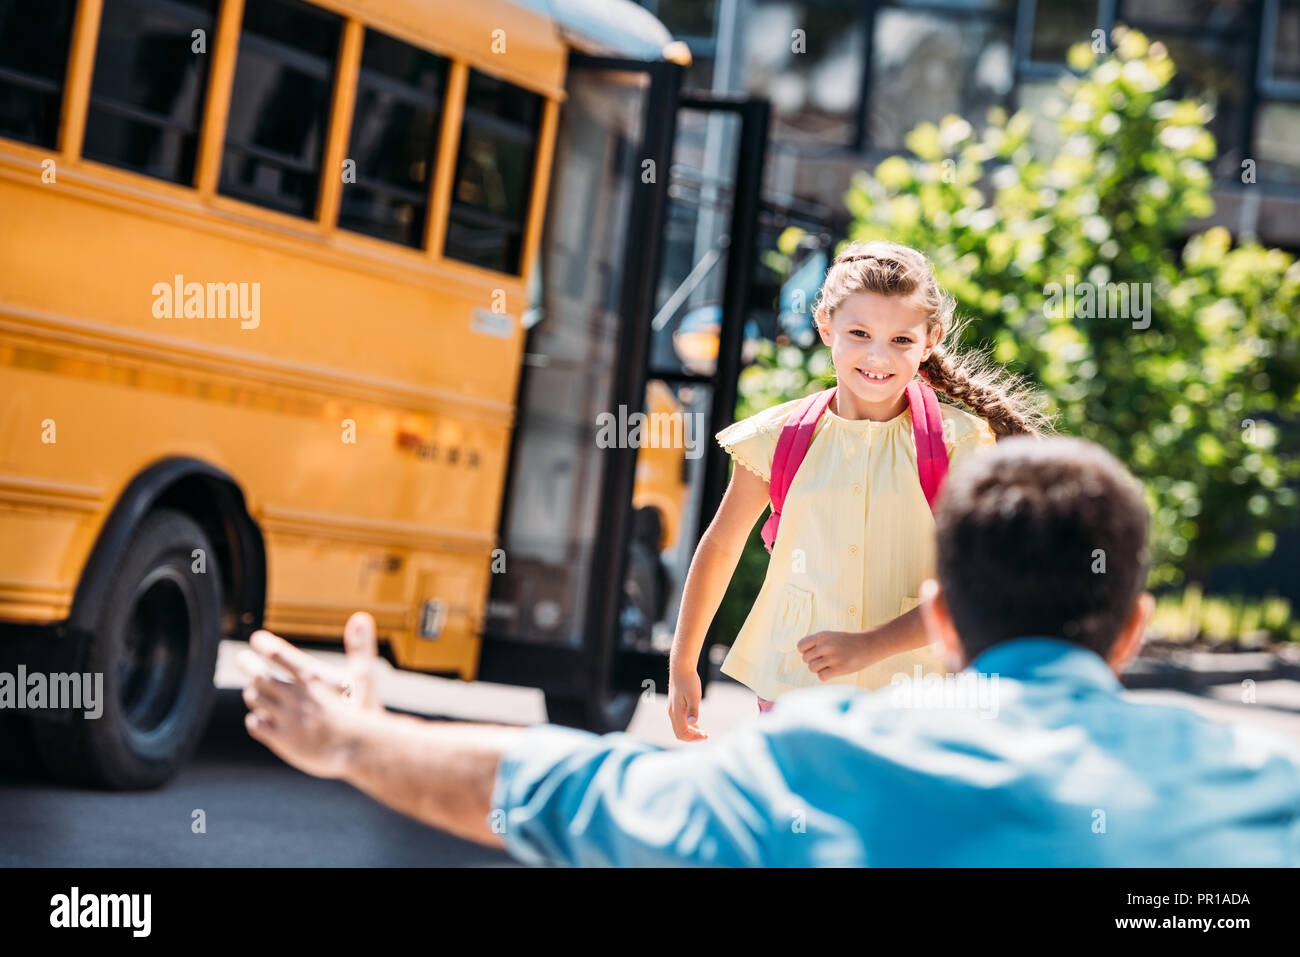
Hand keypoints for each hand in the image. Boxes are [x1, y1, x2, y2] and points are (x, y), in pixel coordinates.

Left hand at [237, 612, 382, 777]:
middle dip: (247, 664)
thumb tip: (362, 616)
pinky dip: (255, 719)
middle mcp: (294, 695)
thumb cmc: (363, 710)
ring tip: (252, 689)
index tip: (257, 639)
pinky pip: (255, 724)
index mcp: (311, 677)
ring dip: (252, 692)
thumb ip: (360, 645)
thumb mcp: (364, 675)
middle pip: (258, 675)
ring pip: (255, 699)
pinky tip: (259, 717)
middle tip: (242, 658)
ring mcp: (285, 718)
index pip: (279, 654)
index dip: (264, 645)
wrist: (357, 748)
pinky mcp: (280, 739)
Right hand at [667, 667, 707, 741]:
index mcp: (676, 712)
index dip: (694, 738)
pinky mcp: (674, 706)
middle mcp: (672, 713)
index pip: (682, 733)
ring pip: (678, 728)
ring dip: (690, 732)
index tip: (706, 736)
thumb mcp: (694, 696)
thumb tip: (693, 723)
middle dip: (692, 737)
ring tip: (702, 732)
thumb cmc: (689, 681)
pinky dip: (687, 726)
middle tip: (705, 736)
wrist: (681, 669)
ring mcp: (672, 709)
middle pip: (679, 733)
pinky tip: (696, 724)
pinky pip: (679, 721)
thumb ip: (693, 710)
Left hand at [797, 629, 876, 680]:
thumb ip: (816, 643)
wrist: (868, 645)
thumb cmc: (846, 642)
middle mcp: (826, 646)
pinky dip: (825, 676)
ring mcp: (833, 658)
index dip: (805, 651)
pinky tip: (833, 671)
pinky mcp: (839, 669)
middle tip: (824, 659)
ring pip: (812, 668)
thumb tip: (803, 656)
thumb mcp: (830, 636)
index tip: (814, 652)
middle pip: (805, 659)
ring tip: (829, 665)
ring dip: (819, 669)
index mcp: (823, 636)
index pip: (800, 646)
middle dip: (813, 661)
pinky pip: (821, 676)